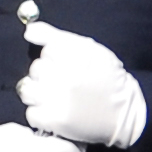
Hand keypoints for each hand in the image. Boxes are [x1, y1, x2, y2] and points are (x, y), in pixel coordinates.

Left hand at [18, 20, 145, 147]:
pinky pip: (31, 113)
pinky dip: (41, 113)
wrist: (124, 112)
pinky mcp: (53, 120)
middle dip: (48, 73)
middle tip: (67, 82)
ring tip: (56, 97)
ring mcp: (57, 99)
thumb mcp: (89, 49)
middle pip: (36, 68)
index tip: (71, 65)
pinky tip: (57, 111)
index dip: (58, 57)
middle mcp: (64, 75)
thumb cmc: (107, 78)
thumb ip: (56, 36)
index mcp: (75, 55)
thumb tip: (28, 31)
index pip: (48, 49)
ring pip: (27, 89)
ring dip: (38, 92)